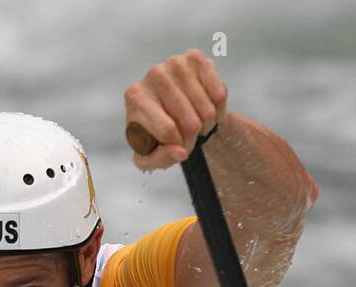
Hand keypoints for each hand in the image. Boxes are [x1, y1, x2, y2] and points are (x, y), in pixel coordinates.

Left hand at [124, 49, 228, 171]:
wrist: (170, 109)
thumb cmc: (155, 136)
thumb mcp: (150, 156)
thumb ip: (161, 159)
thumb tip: (181, 151)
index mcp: (135, 97)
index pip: (168, 131)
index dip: (179, 147)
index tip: (179, 148)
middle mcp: (153, 75)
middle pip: (190, 123)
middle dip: (194, 138)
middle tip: (189, 136)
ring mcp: (175, 63)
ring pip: (207, 110)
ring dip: (207, 124)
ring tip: (197, 123)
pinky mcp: (196, 58)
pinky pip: (220, 94)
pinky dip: (219, 109)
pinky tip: (208, 107)